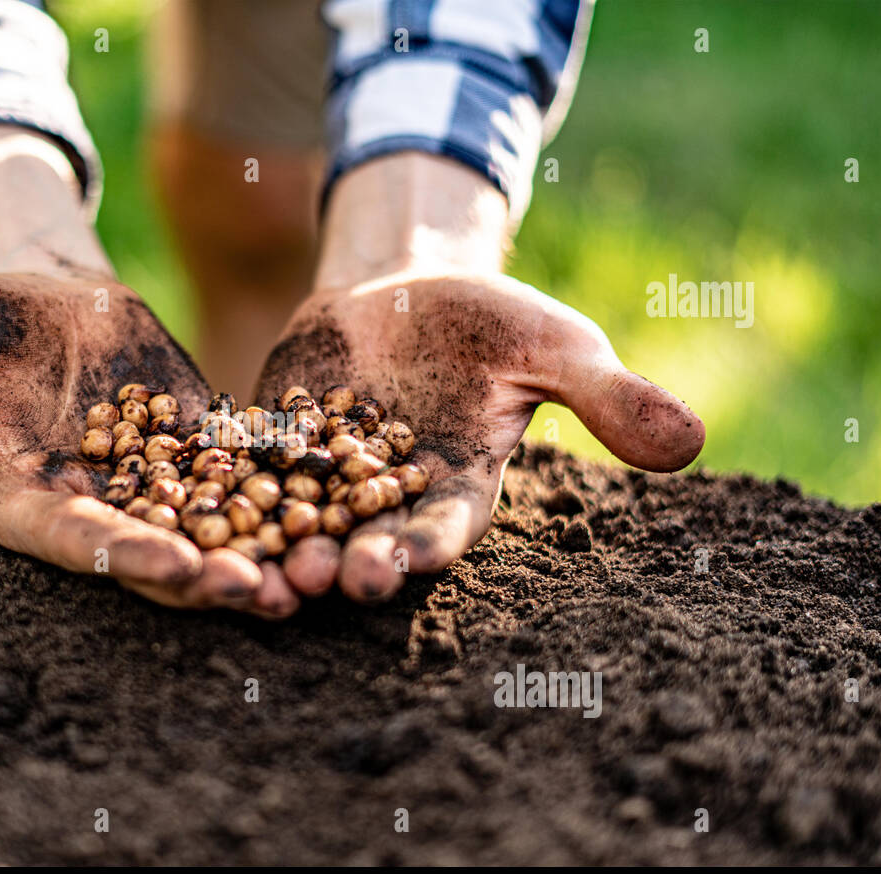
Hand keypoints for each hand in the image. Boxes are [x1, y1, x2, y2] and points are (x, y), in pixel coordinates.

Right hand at [0, 270, 289, 609]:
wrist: (31, 283)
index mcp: (24, 498)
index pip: (76, 540)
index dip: (125, 558)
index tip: (181, 571)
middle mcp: (95, 502)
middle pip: (157, 550)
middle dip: (211, 575)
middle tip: (271, 596)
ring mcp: (151, 478)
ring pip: (212, 523)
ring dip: (264, 550)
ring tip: (319, 572)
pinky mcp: (196, 443)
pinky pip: (246, 468)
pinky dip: (289, 484)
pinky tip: (344, 496)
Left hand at [253, 154, 704, 603]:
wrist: (409, 283)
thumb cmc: (493, 319)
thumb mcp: (555, 348)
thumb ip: (609, 398)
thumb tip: (694, 442)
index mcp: (455, 488)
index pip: (438, 531)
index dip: (415, 550)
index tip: (391, 566)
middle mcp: (385, 499)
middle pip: (359, 540)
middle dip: (336, 564)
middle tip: (308, 582)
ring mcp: (325, 476)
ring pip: (295, 520)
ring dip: (272, 547)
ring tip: (245, 570)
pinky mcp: (274, 444)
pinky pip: (245, 469)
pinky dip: (222, 486)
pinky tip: (185, 498)